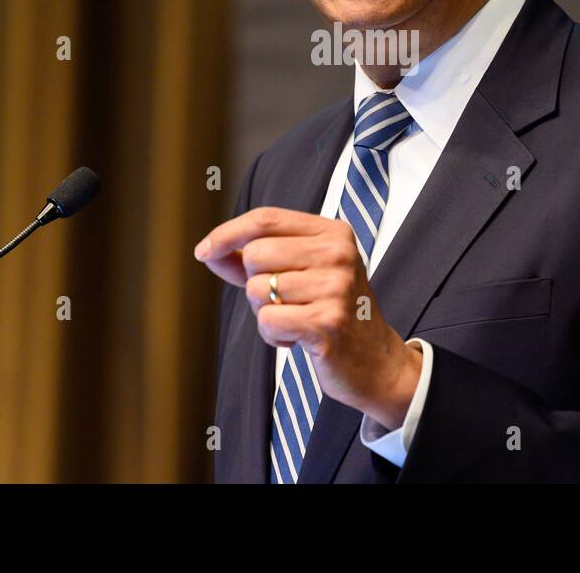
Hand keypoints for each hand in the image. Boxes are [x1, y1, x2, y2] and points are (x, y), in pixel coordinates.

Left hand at [195, 206, 422, 429]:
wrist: (375, 362)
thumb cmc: (331, 312)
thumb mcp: (302, 274)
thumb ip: (256, 259)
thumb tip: (210, 251)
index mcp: (333, 233)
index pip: (266, 219)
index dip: (228, 233)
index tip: (204, 250)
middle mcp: (338, 254)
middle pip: (256, 254)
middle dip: (255, 283)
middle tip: (284, 301)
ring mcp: (335, 288)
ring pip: (257, 290)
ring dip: (266, 313)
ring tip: (296, 319)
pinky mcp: (326, 323)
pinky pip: (267, 321)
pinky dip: (273, 335)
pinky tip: (298, 338)